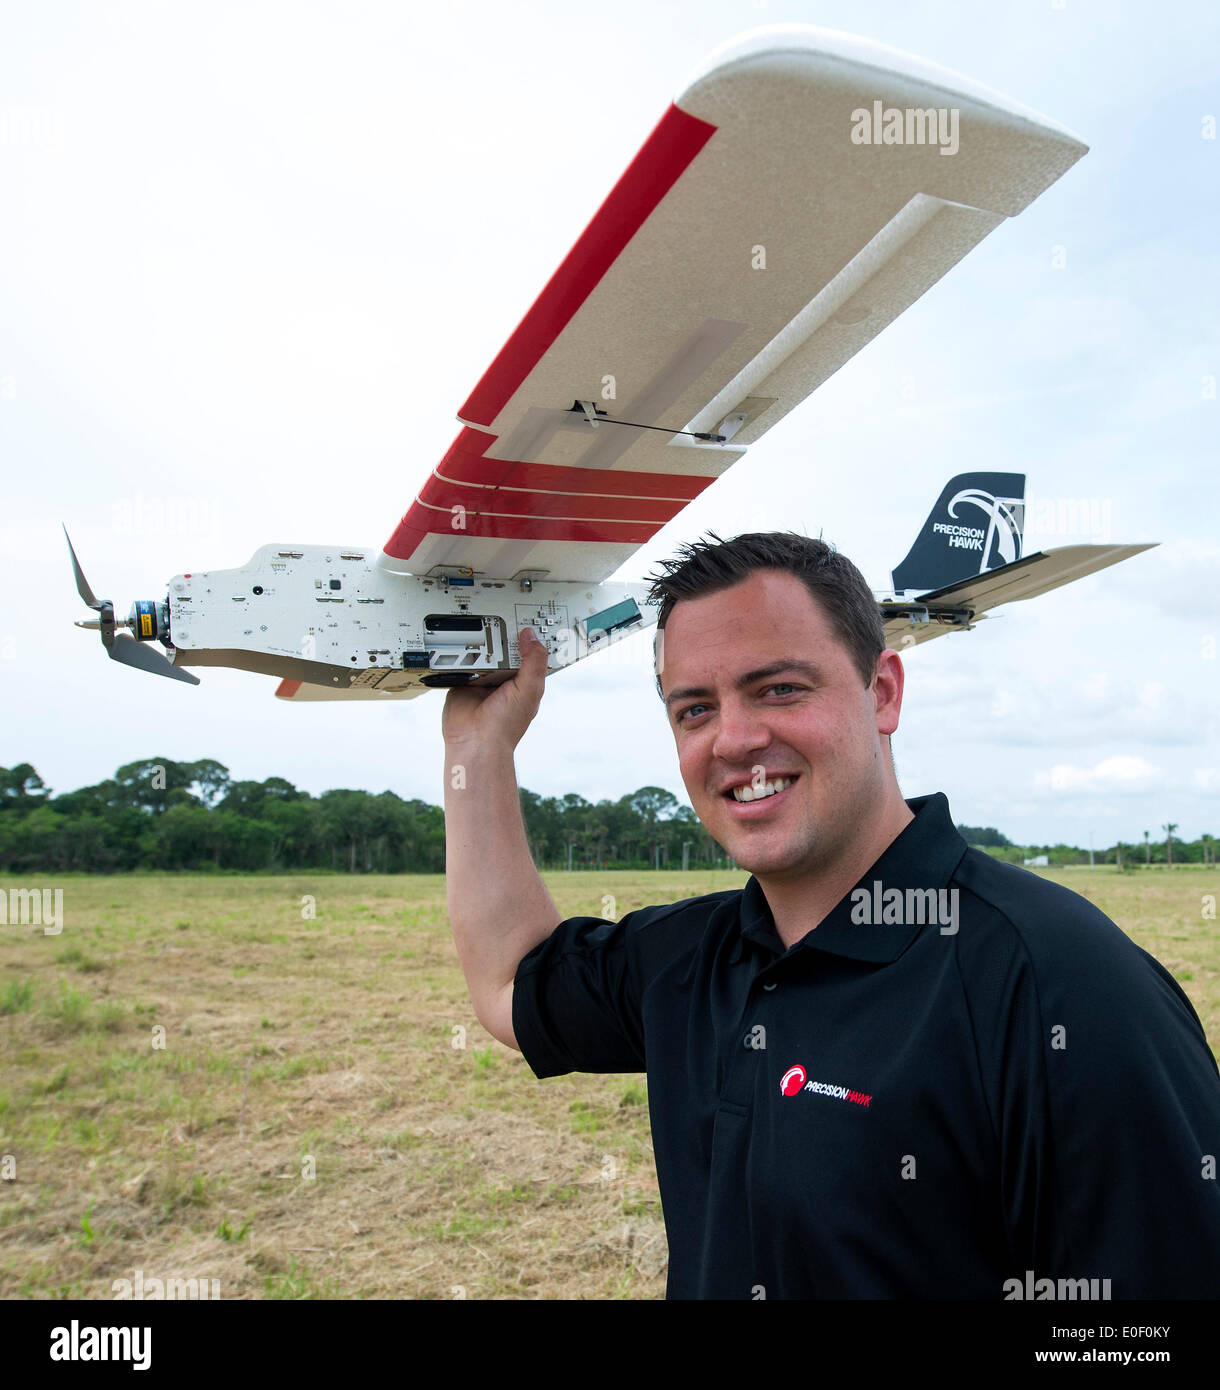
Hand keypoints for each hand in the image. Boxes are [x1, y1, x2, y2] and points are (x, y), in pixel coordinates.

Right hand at [441, 626, 549, 751]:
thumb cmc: (505, 725)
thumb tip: (530, 637)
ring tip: (480, 628)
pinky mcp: (462, 681)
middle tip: (499, 619)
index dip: (528, 638)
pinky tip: (461, 644)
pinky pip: (460, 662)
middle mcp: (503, 679)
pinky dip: (460, 654)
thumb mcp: (530, 689)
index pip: (528, 653)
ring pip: (482, 653)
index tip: (526, 620)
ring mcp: (482, 679)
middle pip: (503, 649)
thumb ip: (534, 662)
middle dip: (501, 636)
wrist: (475, 741)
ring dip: (480, 644)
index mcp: (523, 681)